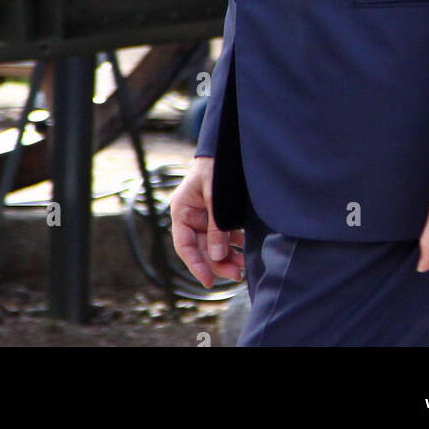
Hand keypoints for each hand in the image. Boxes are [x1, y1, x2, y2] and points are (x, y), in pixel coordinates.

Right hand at [169, 156, 245, 287]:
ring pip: (213, 246)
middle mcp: (191, 217)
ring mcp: (204, 217)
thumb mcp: (215, 195)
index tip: (208, 281)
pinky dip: (234, 245)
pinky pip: (224, 236)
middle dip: (217, 264)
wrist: (226, 147)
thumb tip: (218, 255)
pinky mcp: (218, 216)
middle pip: (201, 249)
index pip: (184, 244)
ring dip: (227, 257)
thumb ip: (216, 225)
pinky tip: (246, 252)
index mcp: (182, 210)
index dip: (195, 265)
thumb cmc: (215, 166)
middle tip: (236, 275)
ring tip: (244, 267)